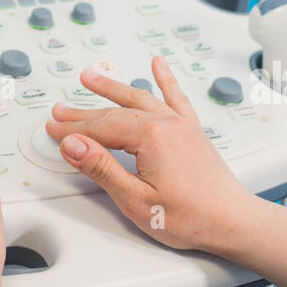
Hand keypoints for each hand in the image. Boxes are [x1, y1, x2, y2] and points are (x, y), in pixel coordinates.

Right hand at [46, 56, 254, 253]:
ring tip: (91, 78)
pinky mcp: (192, 131)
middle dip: (83, 112)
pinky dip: (165, 79)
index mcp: (150, 137)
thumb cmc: (191, 217)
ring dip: (112, 88)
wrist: (232, 221)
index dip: (73, 129)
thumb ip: (101, 168)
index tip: (53, 129)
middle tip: (60, 112)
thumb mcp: (135, 199)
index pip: (100, 128)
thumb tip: (73, 144)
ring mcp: (180, 124)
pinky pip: (175, 97)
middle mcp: (166, 123)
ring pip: (139, 98)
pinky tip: (158, 65)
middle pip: (114, 113)